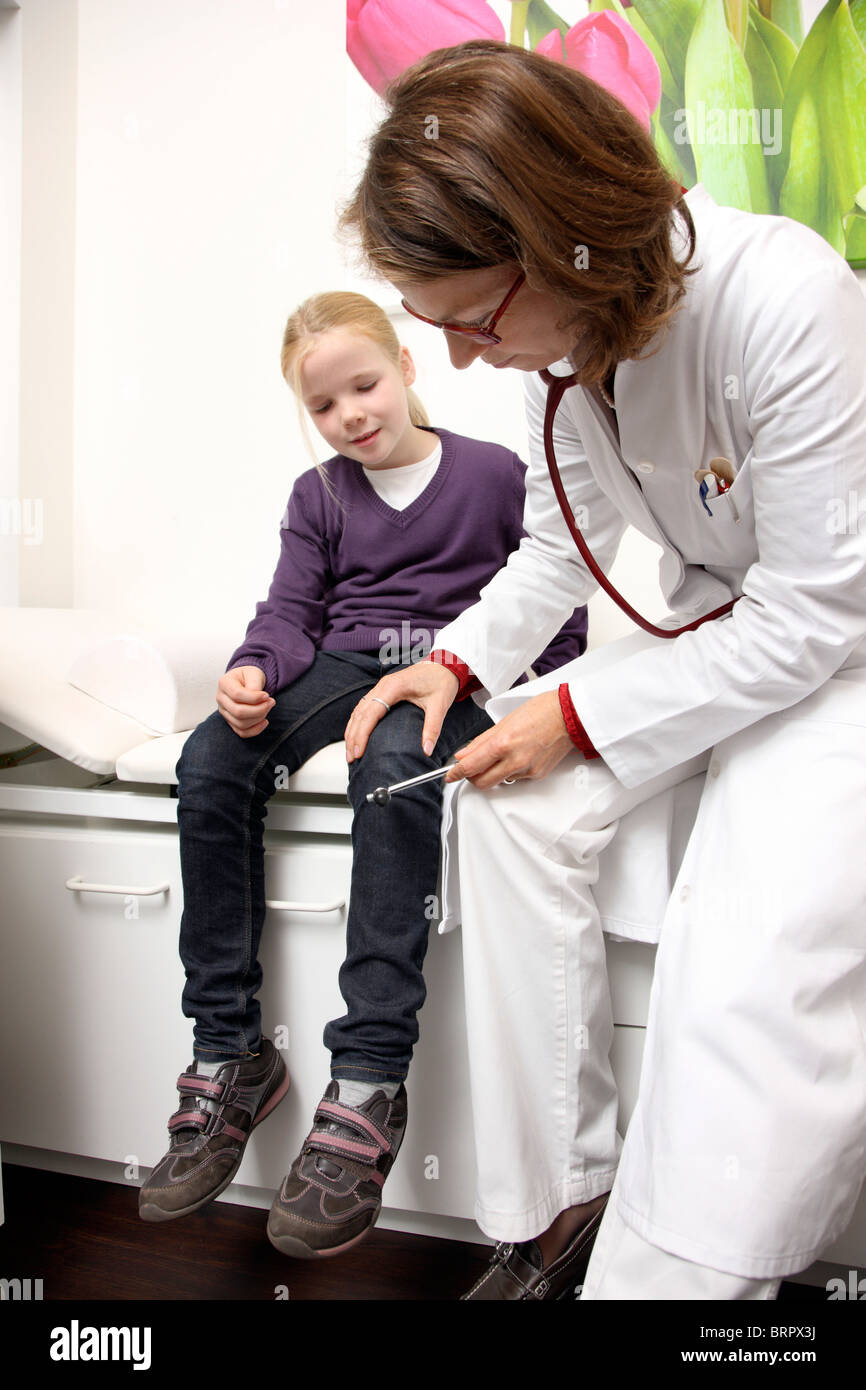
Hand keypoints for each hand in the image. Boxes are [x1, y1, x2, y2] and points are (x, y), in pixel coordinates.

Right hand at [216, 665, 274, 737]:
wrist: (246, 681)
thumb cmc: (250, 676)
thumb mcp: (254, 673)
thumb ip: (255, 684)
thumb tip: (259, 700)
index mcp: (224, 683)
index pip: (237, 695)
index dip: (254, 698)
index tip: (267, 695)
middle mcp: (221, 698)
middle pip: (238, 711)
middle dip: (259, 709)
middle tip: (271, 702)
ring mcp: (224, 712)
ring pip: (241, 723)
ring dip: (259, 718)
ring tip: (268, 707)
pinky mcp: (230, 721)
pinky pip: (242, 732)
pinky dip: (255, 730)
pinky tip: (265, 721)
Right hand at [344, 661, 458, 762]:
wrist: (445, 663)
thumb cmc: (441, 680)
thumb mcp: (439, 705)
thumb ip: (432, 728)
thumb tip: (427, 750)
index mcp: (393, 687)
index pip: (370, 714)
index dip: (362, 734)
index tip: (359, 752)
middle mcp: (383, 686)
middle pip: (360, 713)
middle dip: (353, 737)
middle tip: (351, 757)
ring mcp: (381, 687)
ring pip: (358, 710)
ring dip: (352, 730)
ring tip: (350, 751)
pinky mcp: (383, 690)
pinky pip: (364, 707)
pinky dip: (357, 722)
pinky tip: (355, 734)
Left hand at [444, 689, 573, 788]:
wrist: (569, 715)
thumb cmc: (541, 711)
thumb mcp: (504, 722)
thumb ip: (480, 742)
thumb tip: (463, 754)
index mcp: (503, 744)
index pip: (470, 767)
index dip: (455, 773)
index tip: (450, 775)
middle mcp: (515, 761)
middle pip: (482, 782)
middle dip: (472, 778)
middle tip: (470, 768)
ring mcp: (527, 770)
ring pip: (499, 781)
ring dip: (493, 773)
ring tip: (500, 756)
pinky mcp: (537, 775)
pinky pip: (516, 778)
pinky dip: (510, 771)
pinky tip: (516, 756)